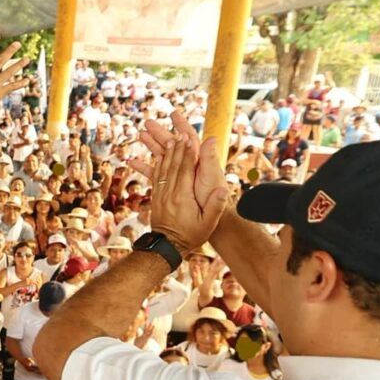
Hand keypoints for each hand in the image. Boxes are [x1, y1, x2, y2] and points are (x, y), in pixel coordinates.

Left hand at [129, 113, 230, 253]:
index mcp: (182, 197)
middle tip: (178, 132)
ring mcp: (161, 195)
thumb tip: (223, 189)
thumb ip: (215, 206)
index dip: (187, 153)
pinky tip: (158, 157)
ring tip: (168, 139)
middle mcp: (169, 193)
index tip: (189, 139)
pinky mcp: (156, 198)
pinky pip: (156, 178)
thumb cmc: (191, 236)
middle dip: (176, 148)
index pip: (185, 170)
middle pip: (172, 166)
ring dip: (166, 153)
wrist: (167, 247)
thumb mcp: (207, 223)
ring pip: (162, 169)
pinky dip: (157, 165)